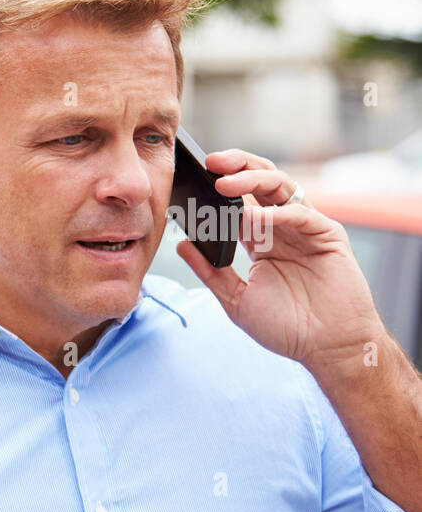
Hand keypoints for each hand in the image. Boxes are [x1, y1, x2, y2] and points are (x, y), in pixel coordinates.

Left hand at [175, 148, 385, 377]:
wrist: (326, 348)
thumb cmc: (285, 327)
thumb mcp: (235, 298)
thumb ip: (209, 271)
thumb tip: (182, 244)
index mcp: (260, 239)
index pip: (238, 202)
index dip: (217, 188)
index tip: (190, 180)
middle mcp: (283, 228)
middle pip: (261, 183)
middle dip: (236, 167)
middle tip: (210, 163)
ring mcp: (306, 229)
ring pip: (281, 188)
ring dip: (252, 181)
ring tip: (223, 184)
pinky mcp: (328, 235)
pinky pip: (301, 214)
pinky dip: (276, 213)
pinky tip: (254, 216)